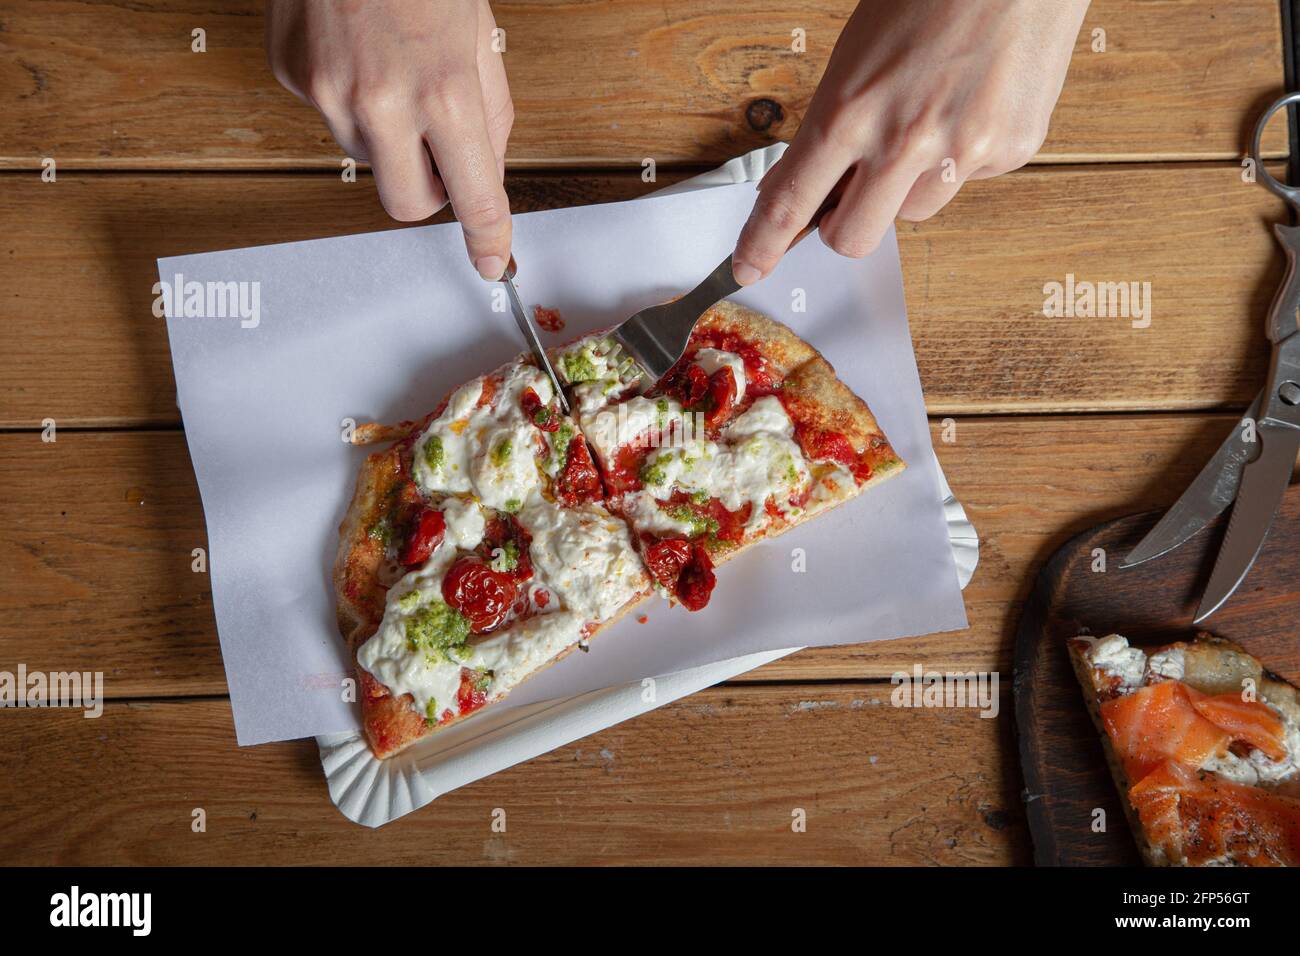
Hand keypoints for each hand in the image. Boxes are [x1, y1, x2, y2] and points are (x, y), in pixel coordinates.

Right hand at [266, 0, 513, 279]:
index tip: (493, 261)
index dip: (488, 237)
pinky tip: (356, 50)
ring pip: (366, 159)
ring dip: (388, 136)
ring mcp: (326, 92)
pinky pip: (329, 116)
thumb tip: (487, 171)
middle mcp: (381, 103)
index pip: (474, 197)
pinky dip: (349, 97)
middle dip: (429, 189)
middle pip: (407, 205)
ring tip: (393, 68)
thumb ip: (490, 114)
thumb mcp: (481, 36)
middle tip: (438, 148)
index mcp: (444, 93)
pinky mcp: (291, 76)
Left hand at [731, 0, 1089, 284]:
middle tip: (850, 190)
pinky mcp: (1010, 150)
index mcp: (850, 111)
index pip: (790, 203)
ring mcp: (961, 151)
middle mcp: (903, 141)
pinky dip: (958, 157)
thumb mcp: (855, 56)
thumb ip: (830, 125)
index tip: (749, 267)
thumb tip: (805, 180)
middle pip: (851, 239)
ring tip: (925, 120)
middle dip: (842, 223)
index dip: (762, 244)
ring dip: (905, 187)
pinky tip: (968, 104)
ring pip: (912, 214)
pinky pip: (966, 183)